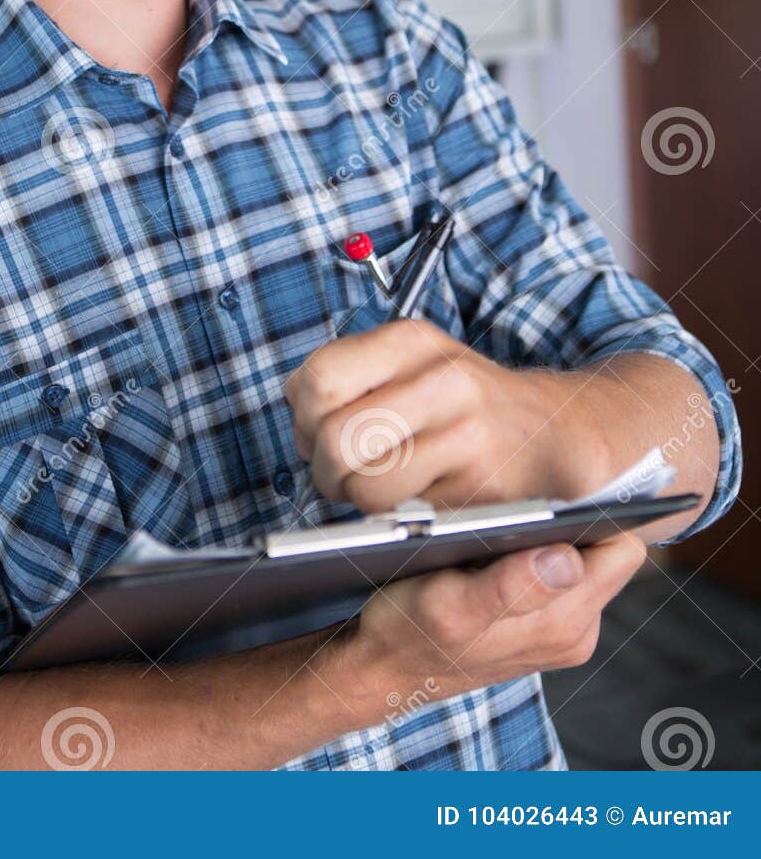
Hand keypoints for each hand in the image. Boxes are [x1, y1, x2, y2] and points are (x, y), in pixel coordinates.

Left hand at [284, 316, 596, 512]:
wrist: (557, 431)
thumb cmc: (466, 404)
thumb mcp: (413, 365)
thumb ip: (352, 378)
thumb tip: (300, 423)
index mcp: (411, 340)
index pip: (319, 378)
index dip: (304, 417)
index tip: (317, 432)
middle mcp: (439, 378)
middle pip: (335, 437)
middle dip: (325, 468)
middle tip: (341, 474)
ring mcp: (464, 431)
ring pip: (365, 483)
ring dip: (358, 499)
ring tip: (375, 489)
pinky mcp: (481, 483)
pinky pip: (405, 513)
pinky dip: (394, 517)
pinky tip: (409, 502)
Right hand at [344, 532, 646, 706]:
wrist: (383, 669)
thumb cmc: (408, 630)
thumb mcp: (449, 605)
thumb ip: (511, 586)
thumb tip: (570, 559)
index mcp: (563, 623)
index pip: (620, 546)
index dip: (598, 511)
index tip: (560, 488)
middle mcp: (575, 631)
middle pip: (607, 551)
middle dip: (571, 522)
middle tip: (520, 506)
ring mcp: (562, 631)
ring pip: (585, 560)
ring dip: (551, 537)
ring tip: (504, 527)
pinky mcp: (544, 628)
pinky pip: (563, 575)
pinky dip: (536, 554)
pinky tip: (496, 550)